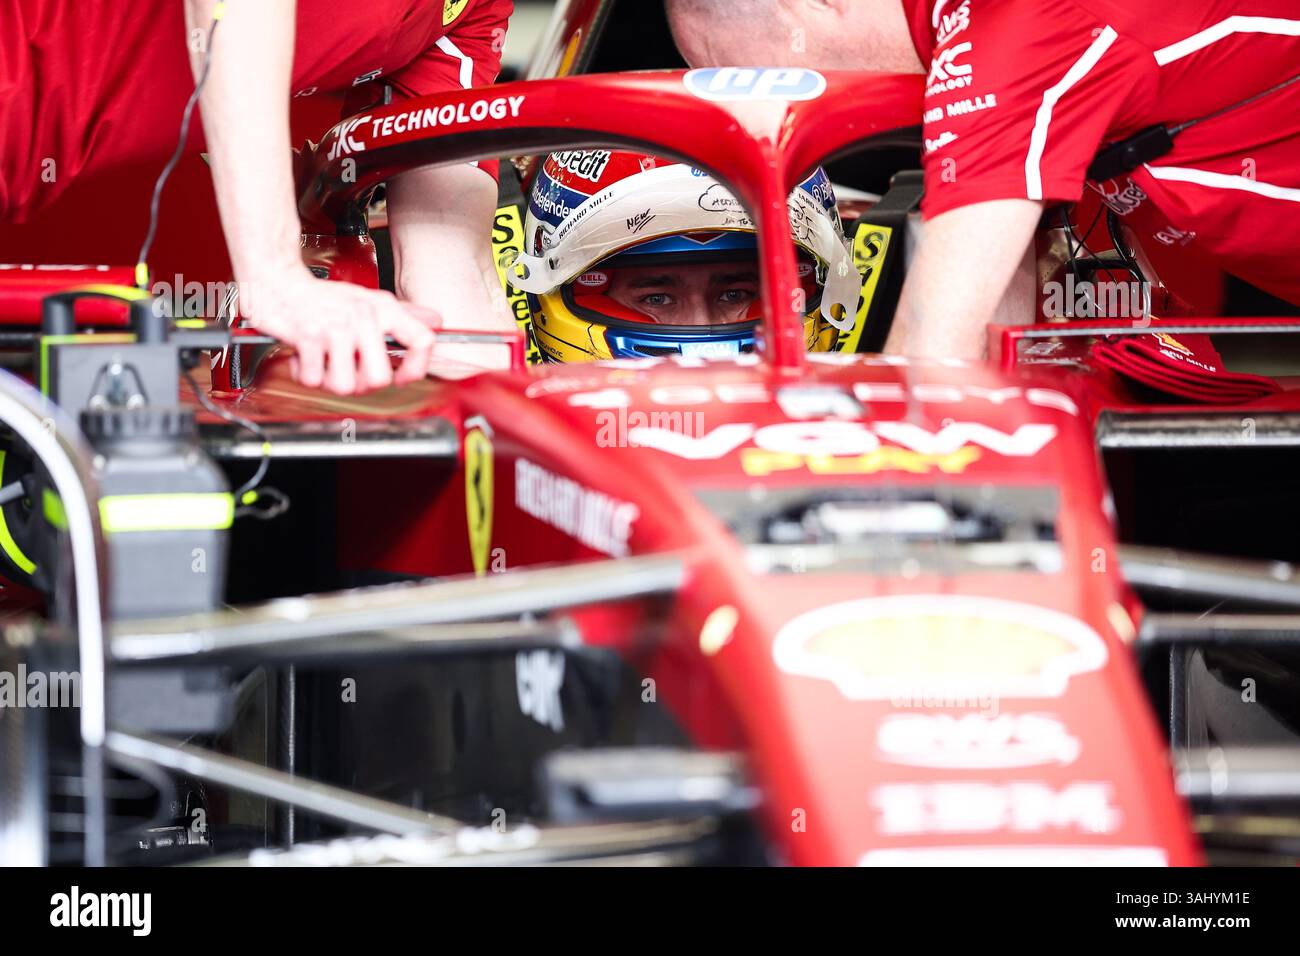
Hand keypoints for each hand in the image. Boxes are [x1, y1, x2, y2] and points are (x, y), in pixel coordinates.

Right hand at [241, 267, 437, 393]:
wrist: (278, 281)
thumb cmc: (323, 297)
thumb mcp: (369, 299)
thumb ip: (403, 315)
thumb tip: (436, 321)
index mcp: (383, 309)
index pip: (422, 341)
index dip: (417, 368)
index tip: (403, 377)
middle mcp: (363, 317)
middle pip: (379, 378)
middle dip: (363, 384)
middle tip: (351, 370)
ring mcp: (336, 328)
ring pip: (346, 385)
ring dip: (331, 381)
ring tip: (326, 362)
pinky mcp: (309, 337)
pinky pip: (314, 379)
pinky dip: (306, 375)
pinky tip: (307, 358)